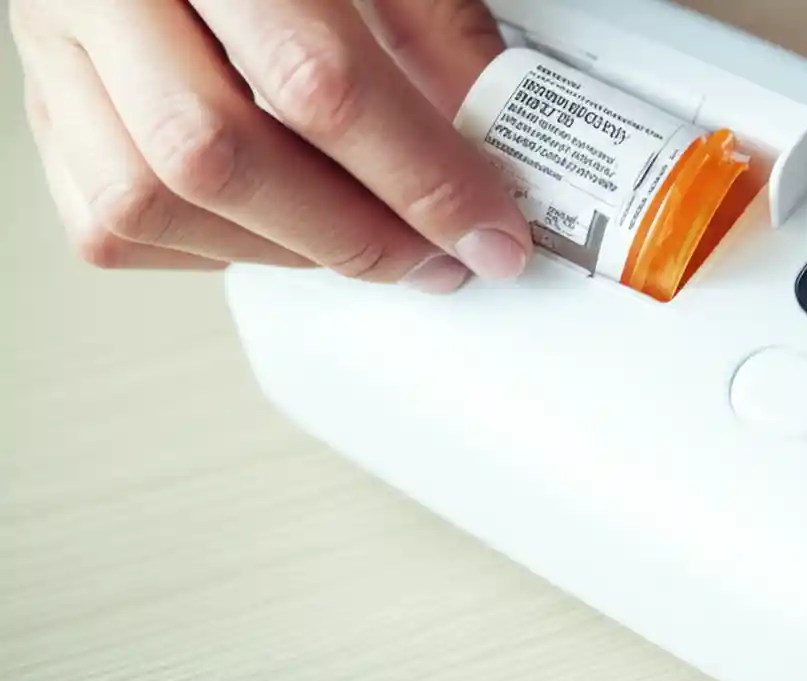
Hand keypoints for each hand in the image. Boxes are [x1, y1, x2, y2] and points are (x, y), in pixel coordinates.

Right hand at [10, 0, 530, 292]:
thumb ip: (434, 29)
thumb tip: (493, 142)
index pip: (317, 79)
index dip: (419, 177)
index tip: (487, 233)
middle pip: (213, 156)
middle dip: (349, 235)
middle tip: (434, 257)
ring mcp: (56, 45)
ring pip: (144, 203)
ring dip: (279, 250)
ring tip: (365, 241)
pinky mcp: (45, 101)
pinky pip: (107, 221)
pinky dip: (210, 248)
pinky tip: (281, 226)